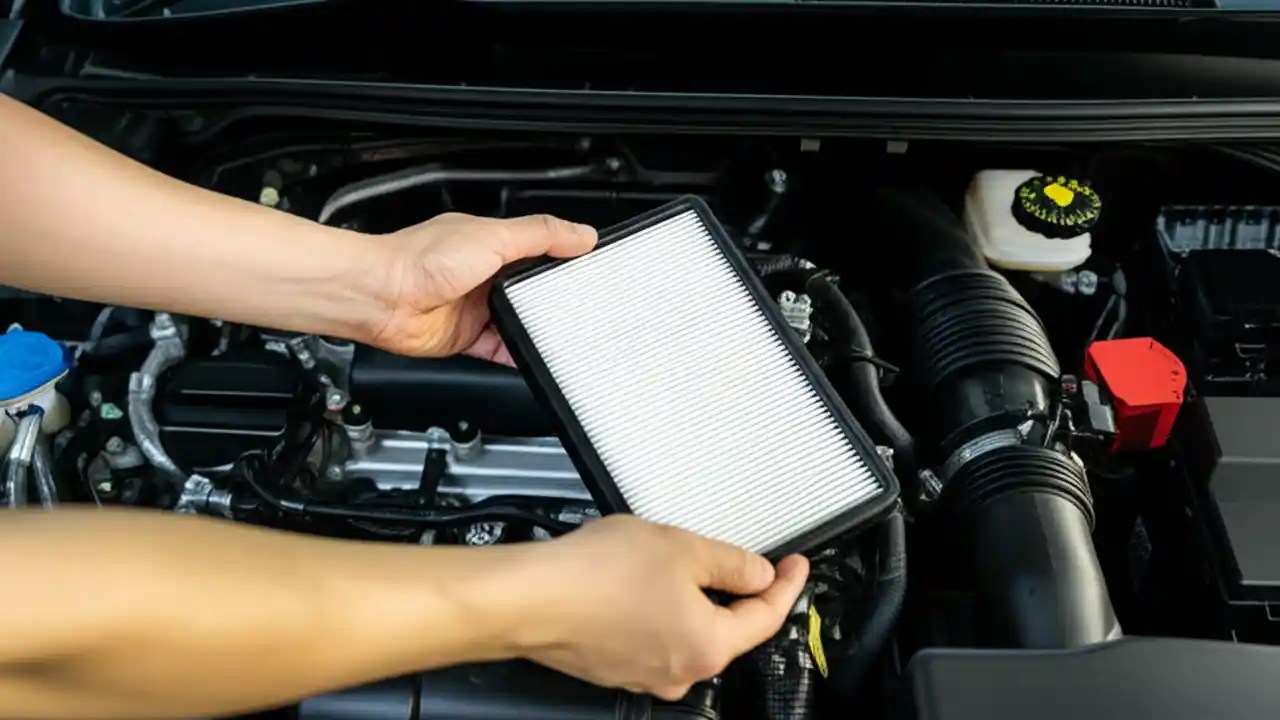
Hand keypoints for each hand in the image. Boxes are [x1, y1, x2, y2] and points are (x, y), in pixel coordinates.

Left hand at [366, 212, 595, 362]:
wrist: (382, 296)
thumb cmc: (420, 260)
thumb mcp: (493, 237)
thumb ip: (540, 235)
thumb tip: (581, 234)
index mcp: (492, 242)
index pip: (541, 247)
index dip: (566, 257)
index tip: (592, 266)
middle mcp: (484, 274)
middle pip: (532, 289)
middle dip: (555, 298)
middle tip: (584, 304)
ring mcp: (476, 307)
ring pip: (520, 320)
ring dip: (536, 326)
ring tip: (563, 331)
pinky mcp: (468, 337)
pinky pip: (502, 350)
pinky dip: (519, 354)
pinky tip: (535, 356)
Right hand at [512, 515, 809, 700]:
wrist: (528, 599)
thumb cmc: (597, 575)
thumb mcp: (682, 548)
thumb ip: (731, 562)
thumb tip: (758, 573)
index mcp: (710, 646)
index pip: (767, 617)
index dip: (787, 586)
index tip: (796, 565)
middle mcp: (681, 673)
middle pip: (728, 630)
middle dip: (736, 592)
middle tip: (739, 556)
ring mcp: (646, 675)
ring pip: (688, 633)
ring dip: (693, 600)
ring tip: (672, 560)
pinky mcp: (615, 668)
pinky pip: (654, 637)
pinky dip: (659, 611)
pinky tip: (639, 581)